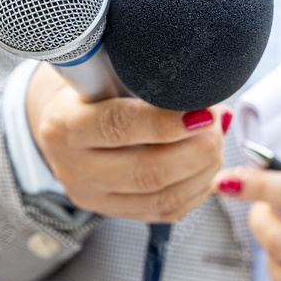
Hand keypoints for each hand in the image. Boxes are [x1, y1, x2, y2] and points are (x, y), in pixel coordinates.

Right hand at [26, 62, 230, 222]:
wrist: (64, 121)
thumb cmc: (92, 87)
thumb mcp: (104, 69)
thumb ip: (144, 76)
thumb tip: (205, 96)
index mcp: (64, 124)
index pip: (117, 126)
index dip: (165, 122)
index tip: (202, 113)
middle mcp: (73, 167)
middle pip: (145, 172)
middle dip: (195, 151)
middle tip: (217, 127)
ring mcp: (92, 195)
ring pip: (160, 197)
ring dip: (202, 172)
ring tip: (216, 143)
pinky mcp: (112, 211)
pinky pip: (164, 212)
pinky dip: (195, 191)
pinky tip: (207, 168)